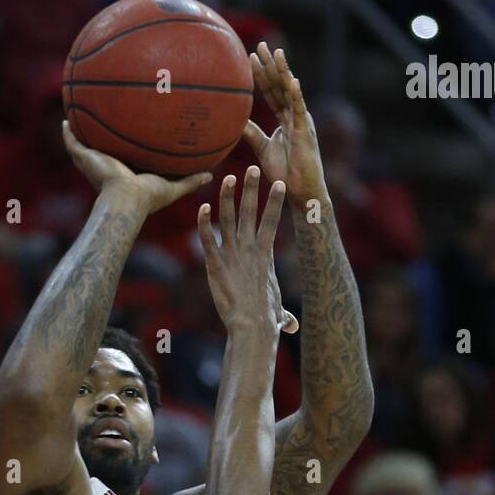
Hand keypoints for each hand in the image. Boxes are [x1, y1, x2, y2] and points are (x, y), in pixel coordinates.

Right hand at [62, 121, 211, 215]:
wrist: (126, 200)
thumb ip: (189, 180)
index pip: (125, 154)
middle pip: (102, 147)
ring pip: (84, 144)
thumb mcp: (172, 187)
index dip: (126, 145)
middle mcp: (107, 167)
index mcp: (125, 172)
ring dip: (81, 131)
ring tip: (78, 112)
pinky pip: (72, 143)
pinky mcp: (84, 159)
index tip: (129, 131)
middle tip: (102, 116)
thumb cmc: (147, 197)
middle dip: (100, 135)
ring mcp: (93, 163)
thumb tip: (210, 175)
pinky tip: (66, 119)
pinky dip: (67, 133)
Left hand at [197, 165, 297, 335]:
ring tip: (228, 178)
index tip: (278, 183)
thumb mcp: (277, 312)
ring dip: (228, 197)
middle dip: (251, 188)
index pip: (271, 220)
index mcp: (265, 254)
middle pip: (250, 211)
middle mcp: (250, 249)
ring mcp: (232, 254)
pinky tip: (202, 207)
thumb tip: (292, 326)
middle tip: (252, 168)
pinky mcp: (215, 264)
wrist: (252, 325)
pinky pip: (208, 238)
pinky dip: (204, 222)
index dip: (274, 201)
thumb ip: (283, 315)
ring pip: (228, 218)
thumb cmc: (266, 320)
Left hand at [243, 43, 323, 207]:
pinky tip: (292, 80)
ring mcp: (301, 122)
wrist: (300, 192)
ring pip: (291, 93)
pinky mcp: (306, 133)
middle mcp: (295, 116)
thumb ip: (252, 133)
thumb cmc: (284, 174)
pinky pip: (300, 111)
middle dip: (271, 66)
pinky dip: (297, 95)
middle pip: (281, 86)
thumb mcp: (263, 149)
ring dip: (283, 72)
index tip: (250, 58)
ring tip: (276, 54)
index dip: (261, 76)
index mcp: (285, 120)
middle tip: (260, 45)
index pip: (271, 93)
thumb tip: (235, 121)